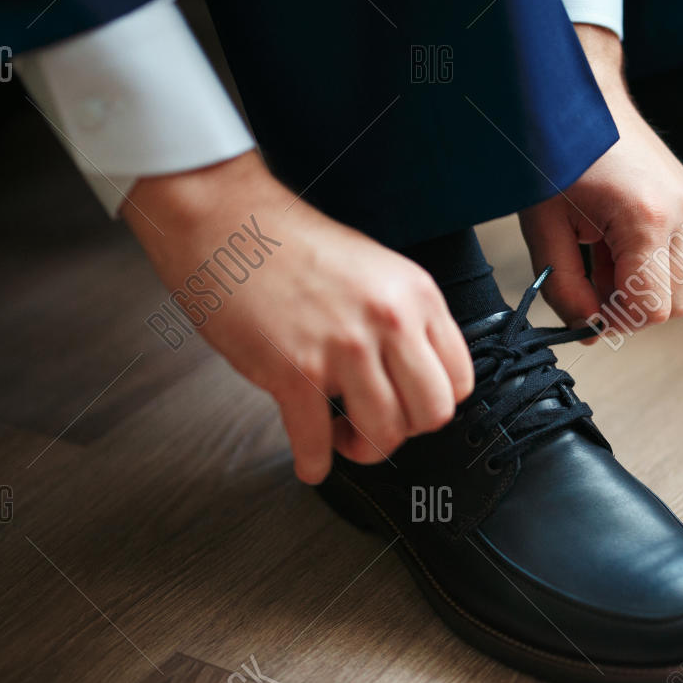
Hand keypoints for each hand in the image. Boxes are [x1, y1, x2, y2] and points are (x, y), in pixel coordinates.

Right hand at [125, 152, 473, 482]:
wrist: (223, 220)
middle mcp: (389, 321)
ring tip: (340, 434)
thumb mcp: (374, 269)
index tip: (408, 403)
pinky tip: (310, 459)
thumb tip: (411, 374)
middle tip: (376, 423)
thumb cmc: (288, 244)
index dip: (431, 400)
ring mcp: (344, 347)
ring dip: (362, 448)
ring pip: (384, 435)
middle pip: (432, 414)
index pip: (459, 379)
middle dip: (405, 430)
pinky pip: (317, 443)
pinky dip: (315, 462)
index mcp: (416, 295)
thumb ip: (401, 318)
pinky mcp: (294, 371)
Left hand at [518, 23, 682, 335]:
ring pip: (676, 280)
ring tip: (593, 261)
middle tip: (588, 295)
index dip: (615, 323)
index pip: (649, 309)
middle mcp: (679, 212)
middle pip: (672, 303)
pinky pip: (672, 251)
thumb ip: (564, 287)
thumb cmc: (554, 151)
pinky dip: (642, 260)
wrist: (576, 91)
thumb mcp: (544, 229)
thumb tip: (585, 327)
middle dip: (630, 309)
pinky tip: (606, 241)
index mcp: (646, 219)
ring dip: (636, 285)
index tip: (584, 317)